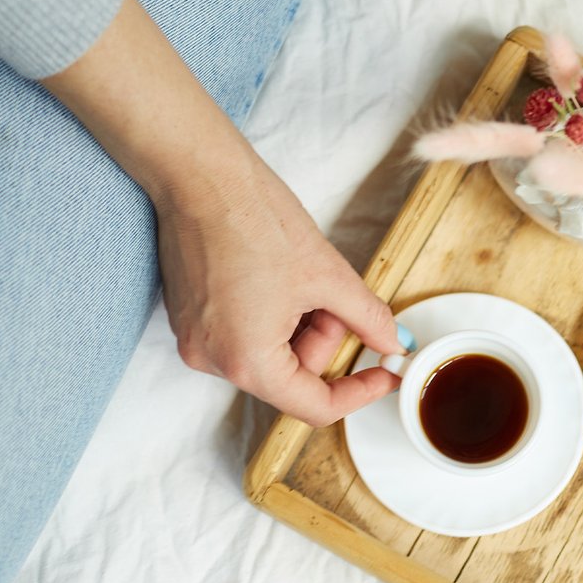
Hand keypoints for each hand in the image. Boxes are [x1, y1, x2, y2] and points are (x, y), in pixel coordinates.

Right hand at [40, 0, 403, 426]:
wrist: (200, 176)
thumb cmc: (256, 219)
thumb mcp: (329, 275)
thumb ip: (368, 319)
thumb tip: (392, 343)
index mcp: (247, 362)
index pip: (314, 406)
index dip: (359, 392)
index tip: (386, 372)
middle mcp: (212, 361)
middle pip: (291, 376)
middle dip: (324, 337)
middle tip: (334, 294)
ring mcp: (195, 340)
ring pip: (271, 354)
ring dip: (300, 324)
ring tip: (300, 276)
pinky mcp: (189, 318)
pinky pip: (245, 334)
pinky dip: (274, 315)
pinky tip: (276, 275)